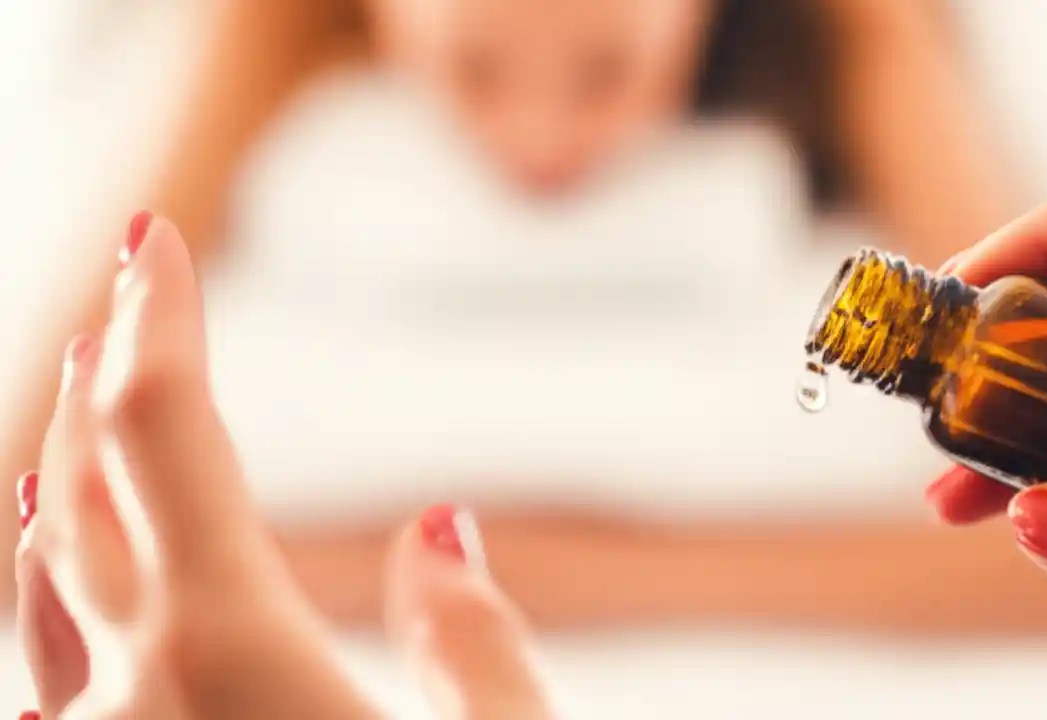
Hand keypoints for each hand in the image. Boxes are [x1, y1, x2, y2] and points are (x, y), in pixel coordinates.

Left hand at [15, 216, 554, 717]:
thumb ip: (475, 650)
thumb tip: (437, 534)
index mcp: (231, 655)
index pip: (166, 430)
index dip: (159, 316)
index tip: (153, 240)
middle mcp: (138, 700)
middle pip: (82, 495)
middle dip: (102, 383)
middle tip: (123, 304)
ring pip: (43, 593)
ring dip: (65, 485)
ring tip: (84, 422)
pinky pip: (50, 693)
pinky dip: (53, 608)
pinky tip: (68, 607)